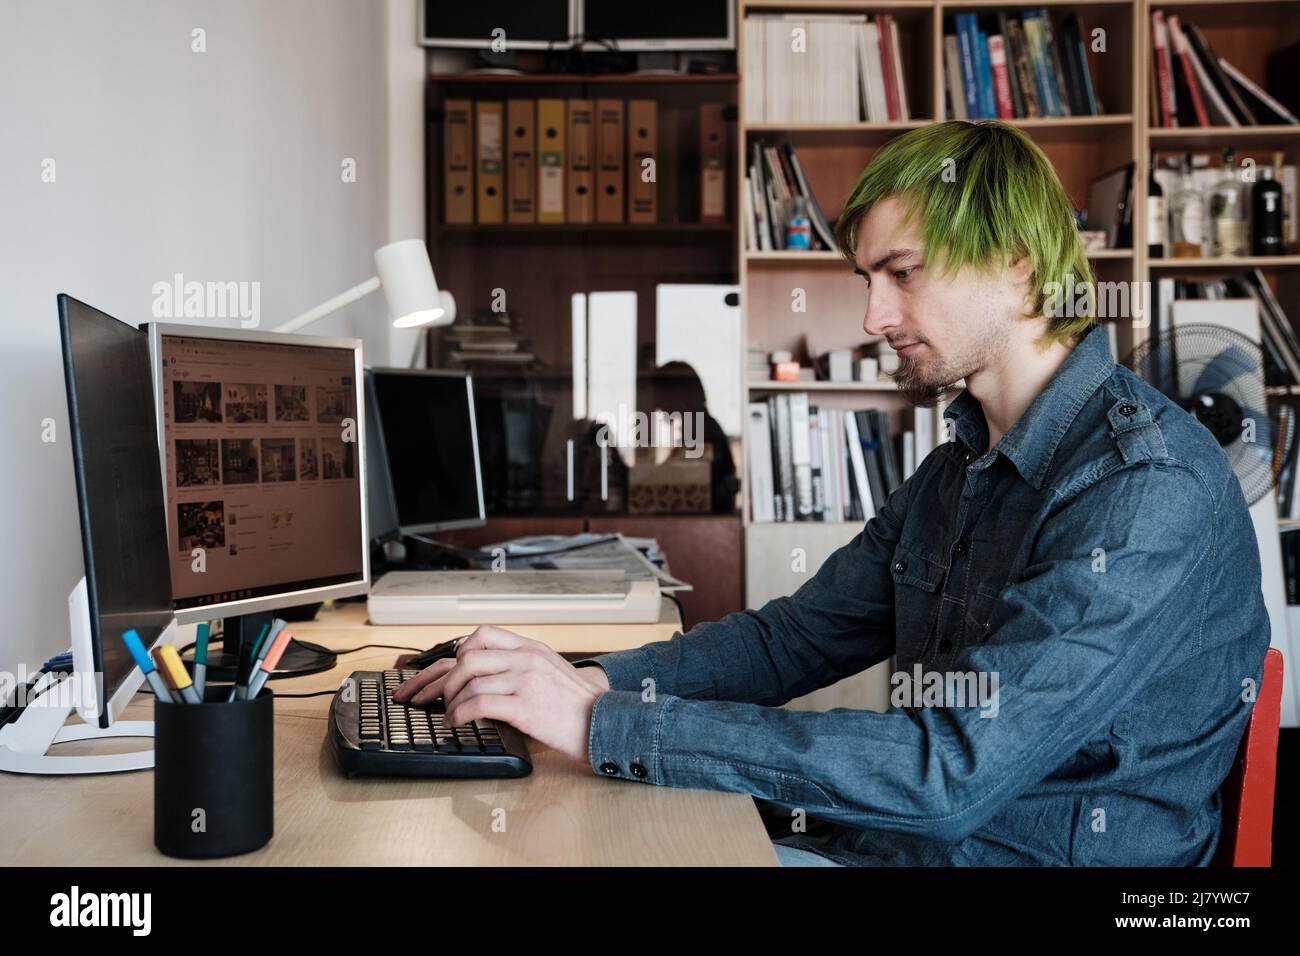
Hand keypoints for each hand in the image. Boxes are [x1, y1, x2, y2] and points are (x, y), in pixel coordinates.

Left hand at [391, 625, 607, 764]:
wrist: (605, 722)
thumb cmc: (578, 705)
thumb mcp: (552, 671)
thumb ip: (523, 665)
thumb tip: (489, 672)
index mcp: (532, 648)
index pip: (484, 634)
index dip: (461, 651)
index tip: (454, 671)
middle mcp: (527, 659)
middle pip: (469, 657)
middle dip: (447, 679)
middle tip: (442, 696)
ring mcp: (526, 681)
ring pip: (470, 681)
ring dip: (451, 701)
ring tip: (449, 714)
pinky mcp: (524, 707)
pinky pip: (478, 704)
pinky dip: (459, 713)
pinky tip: (457, 721)